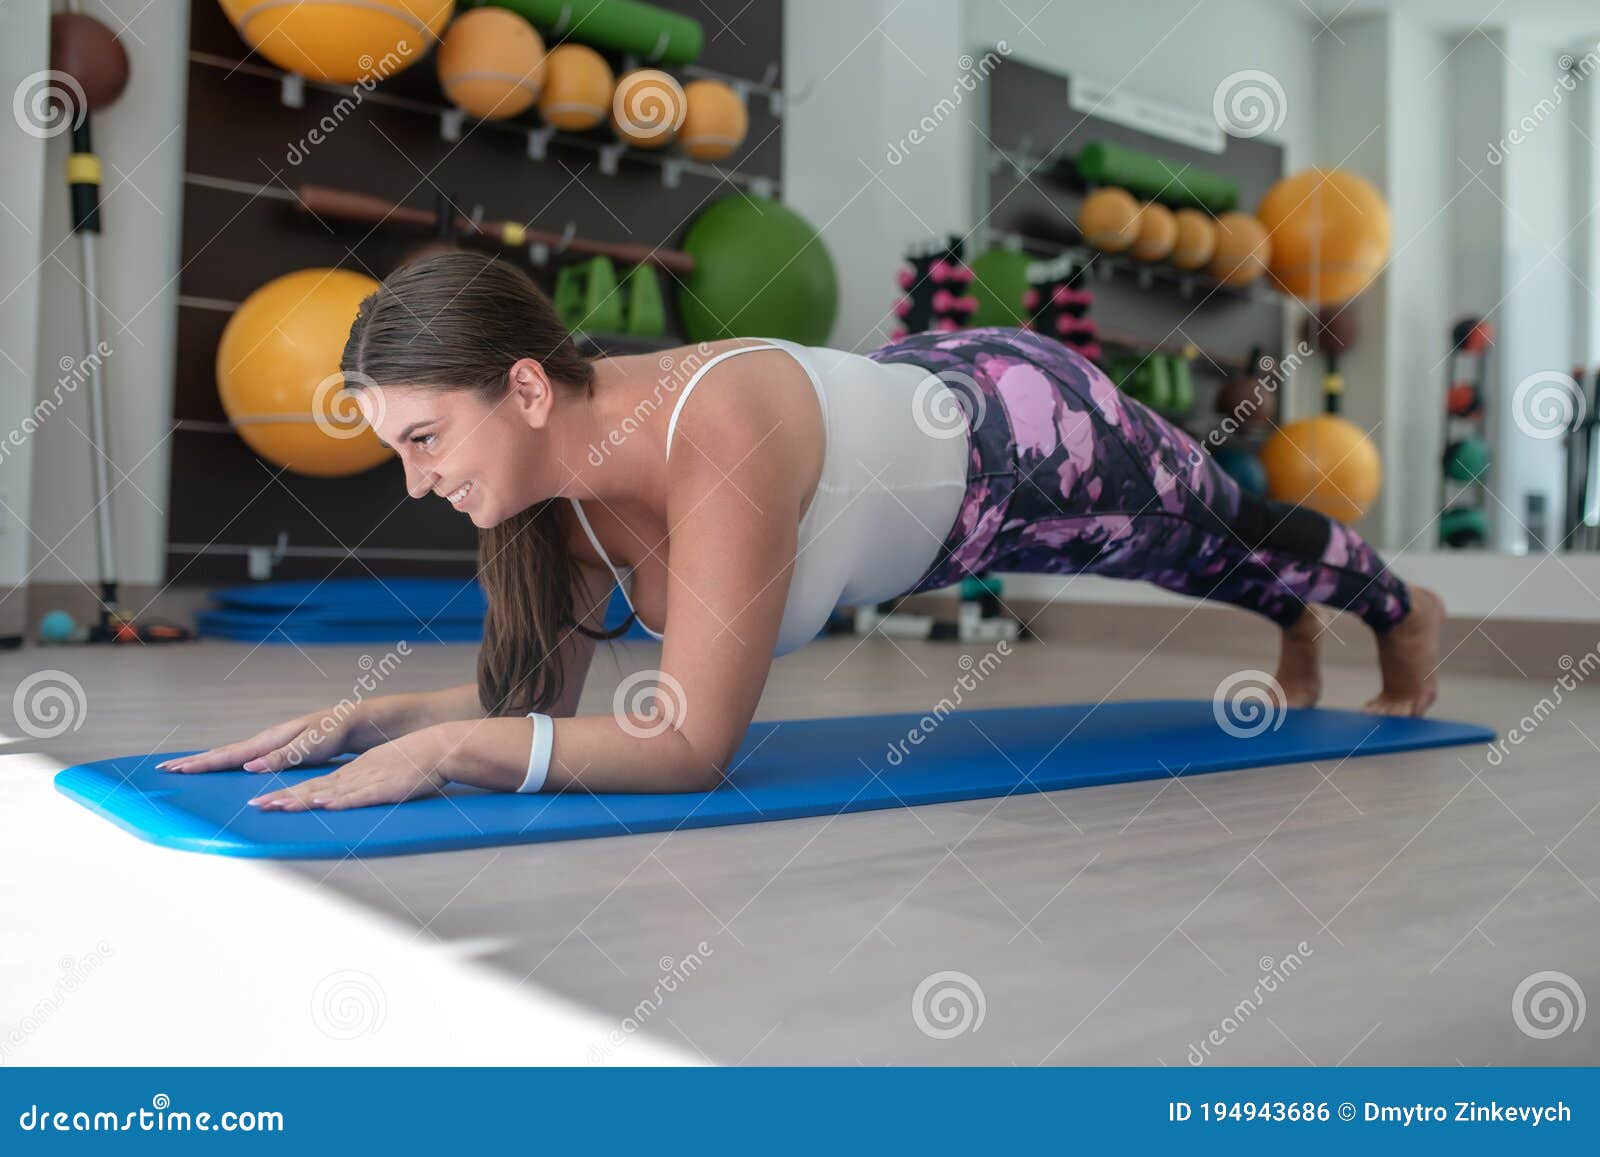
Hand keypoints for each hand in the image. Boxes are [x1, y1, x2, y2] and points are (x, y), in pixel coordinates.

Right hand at [156, 707, 361, 774]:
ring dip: (207, 761)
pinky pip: (244, 756)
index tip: (176, 769)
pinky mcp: (277, 750)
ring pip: (232, 754)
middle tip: (164, 770)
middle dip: (194, 762)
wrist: (353, 722)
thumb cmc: (335, 732)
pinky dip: (226, 761)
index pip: (230, 754)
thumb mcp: (313, 745)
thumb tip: (249, 767)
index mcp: (270, 740)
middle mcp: (266, 741)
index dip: (203, 763)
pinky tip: (221, 767)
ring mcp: (270, 744)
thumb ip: (284, 756)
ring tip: (183, 768)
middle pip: (224, 753)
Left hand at [246, 729, 449, 811]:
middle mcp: (353, 777)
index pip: (312, 785)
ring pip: (329, 791)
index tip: (262, 802)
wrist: (438, 747)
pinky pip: (359, 795)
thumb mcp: (380, 773)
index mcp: (351, 774)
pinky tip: (324, 803)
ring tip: (277, 805)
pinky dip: (341, 800)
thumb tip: (340, 798)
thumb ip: (361, 786)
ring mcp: (368, 781)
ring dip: (303, 798)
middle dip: (282, 797)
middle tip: (256, 806)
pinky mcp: (385, 787)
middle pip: (312, 788)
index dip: (286, 793)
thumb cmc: (413, 762)